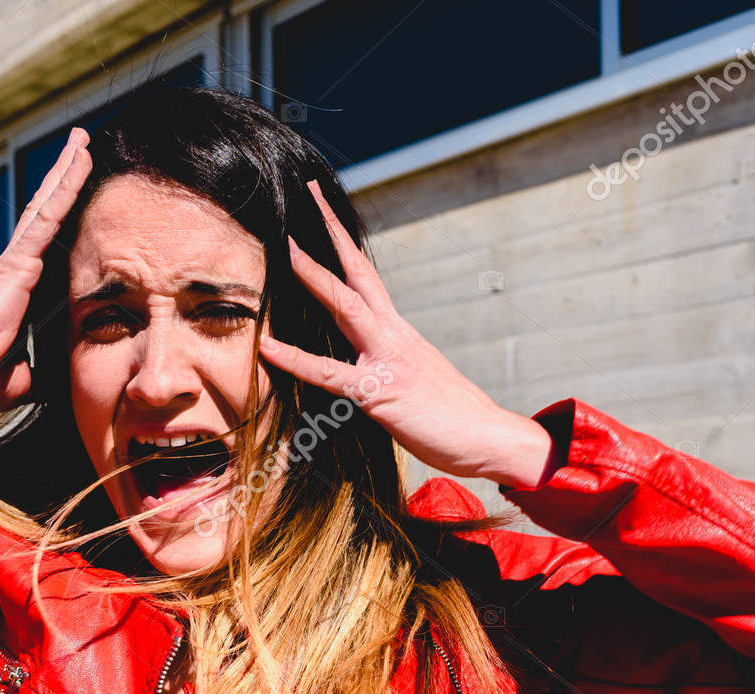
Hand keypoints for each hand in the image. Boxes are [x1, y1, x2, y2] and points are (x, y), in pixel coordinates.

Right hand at [0, 127, 91, 412]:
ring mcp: (17, 259)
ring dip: (66, 170)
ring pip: (48, 204)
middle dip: (63, 180)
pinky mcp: (18, 259)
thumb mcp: (24, 372)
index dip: (61, 218)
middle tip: (81, 149)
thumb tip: (51, 379)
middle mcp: (18, 266)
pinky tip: (80, 159)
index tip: (76, 199)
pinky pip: (48, 214)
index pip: (46, 245)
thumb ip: (37, 366)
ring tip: (82, 139)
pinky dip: (66, 185)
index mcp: (19, 290)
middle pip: (46, 213)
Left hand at [256, 180, 553, 488]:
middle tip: (310, 195)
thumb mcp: (416, 380)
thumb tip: (367, 362)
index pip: (367, 277)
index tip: (324, 212)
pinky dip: (295, 360)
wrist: (487, 438)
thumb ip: (388, 364)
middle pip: (358, 274)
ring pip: (347, 308)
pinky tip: (267, 347)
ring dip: (315, 277)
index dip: (345, 244)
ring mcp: (387, 361)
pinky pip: (329, 374)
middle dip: (332, 234)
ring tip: (285, 250)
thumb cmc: (452, 417)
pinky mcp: (379, 394)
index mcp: (398, 332)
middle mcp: (393, 336)